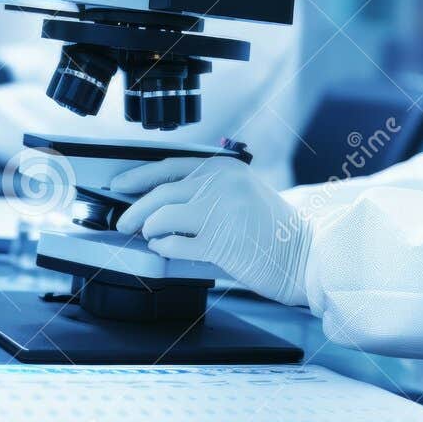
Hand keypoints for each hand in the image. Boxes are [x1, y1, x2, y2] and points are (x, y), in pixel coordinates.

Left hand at [112, 157, 310, 306]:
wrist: (303, 254)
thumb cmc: (272, 230)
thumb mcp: (241, 193)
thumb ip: (206, 190)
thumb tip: (159, 202)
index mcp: (224, 168)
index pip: (169, 167)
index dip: (137, 176)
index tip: (119, 185)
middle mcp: (220, 184)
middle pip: (159, 193)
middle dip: (133, 209)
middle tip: (123, 221)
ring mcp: (219, 212)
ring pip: (161, 217)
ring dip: (148, 229)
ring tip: (148, 235)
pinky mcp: (219, 242)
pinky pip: (174, 244)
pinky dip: (163, 247)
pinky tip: (164, 247)